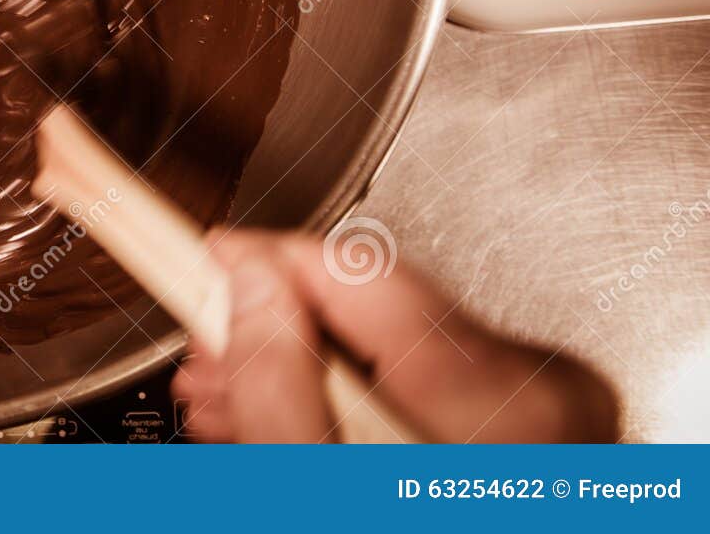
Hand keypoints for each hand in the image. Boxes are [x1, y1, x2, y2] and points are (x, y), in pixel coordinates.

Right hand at [173, 229, 619, 442]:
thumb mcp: (311, 484)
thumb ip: (274, 380)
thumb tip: (243, 285)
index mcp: (496, 394)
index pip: (351, 269)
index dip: (258, 263)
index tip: (199, 259)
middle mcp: (541, 397)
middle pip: (368, 318)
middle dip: (270, 337)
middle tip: (201, 361)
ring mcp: (543, 429)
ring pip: (388, 363)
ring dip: (299, 377)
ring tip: (229, 408)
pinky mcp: (527, 454)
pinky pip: (419, 403)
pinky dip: (348, 412)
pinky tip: (295, 435)